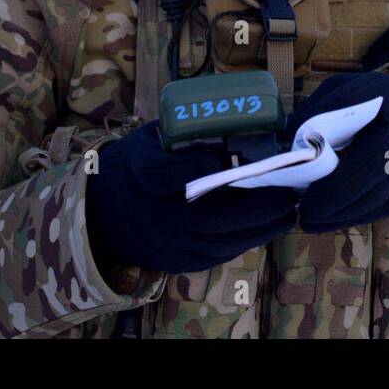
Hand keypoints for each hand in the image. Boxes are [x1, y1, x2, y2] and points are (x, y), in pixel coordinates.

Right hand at [85, 119, 297, 273]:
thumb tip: (228, 126)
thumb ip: (180, 138)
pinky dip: (248, 239)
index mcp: (145, 177)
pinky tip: (269, 225)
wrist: (99, 218)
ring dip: (262, 227)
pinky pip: (221, 253)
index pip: (174, 174)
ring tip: (288, 209)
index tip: (238, 158)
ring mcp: (171, 245)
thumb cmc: (131, 171)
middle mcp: (158, 217)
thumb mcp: (146, 144)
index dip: (202, 166)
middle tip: (290, 190)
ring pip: (224, 240)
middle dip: (260, 205)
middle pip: (216, 217)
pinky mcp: (180, 262)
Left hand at [285, 71, 388, 232]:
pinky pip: (384, 209)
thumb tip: (288, 143)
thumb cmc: (373, 97)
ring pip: (380, 203)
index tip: (306, 199)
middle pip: (376, 187)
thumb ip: (318, 110)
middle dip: (337, 206)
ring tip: (313, 221)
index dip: (338, 185)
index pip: (371, 159)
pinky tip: (334, 218)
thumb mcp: (345, 89)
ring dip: (345, 216)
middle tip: (305, 217)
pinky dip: (357, 215)